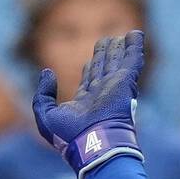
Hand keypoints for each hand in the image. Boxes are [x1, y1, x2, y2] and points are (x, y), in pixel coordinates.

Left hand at [32, 31, 144, 178]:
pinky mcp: (125, 83)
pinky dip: (135, 46)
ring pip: (117, 62)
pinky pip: (132, 60)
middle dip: (105, 55)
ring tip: (123, 36)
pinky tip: (136, 34)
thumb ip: (43, 94)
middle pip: (103, 68)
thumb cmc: (68, 136)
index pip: (88, 80)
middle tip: (107, 41)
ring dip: (119, 48)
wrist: (91, 144)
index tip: (91, 60)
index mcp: (84, 103)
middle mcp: (100, 95)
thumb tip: (48, 72)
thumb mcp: (45, 116)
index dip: (90, 68)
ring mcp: (113, 88)